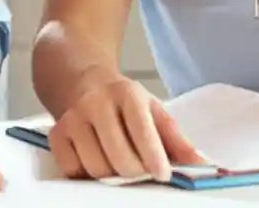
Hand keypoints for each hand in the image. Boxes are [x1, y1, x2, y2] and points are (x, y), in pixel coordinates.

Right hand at [48, 74, 203, 181]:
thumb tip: (201, 164)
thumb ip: (176, 139)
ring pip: (97, 168)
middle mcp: (97, 102)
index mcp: (127, 93)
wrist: (82, 82)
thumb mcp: (153, 110)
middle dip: (135, 172)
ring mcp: (74, 118)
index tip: (163, 174)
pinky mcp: (57, 133)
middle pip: (120, 158)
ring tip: (118, 162)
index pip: (142, 131)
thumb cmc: (123, 102)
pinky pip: (73, 170)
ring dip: (112, 175)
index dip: (153, 157)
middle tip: (141, 171)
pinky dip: (87, 174)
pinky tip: (95, 158)